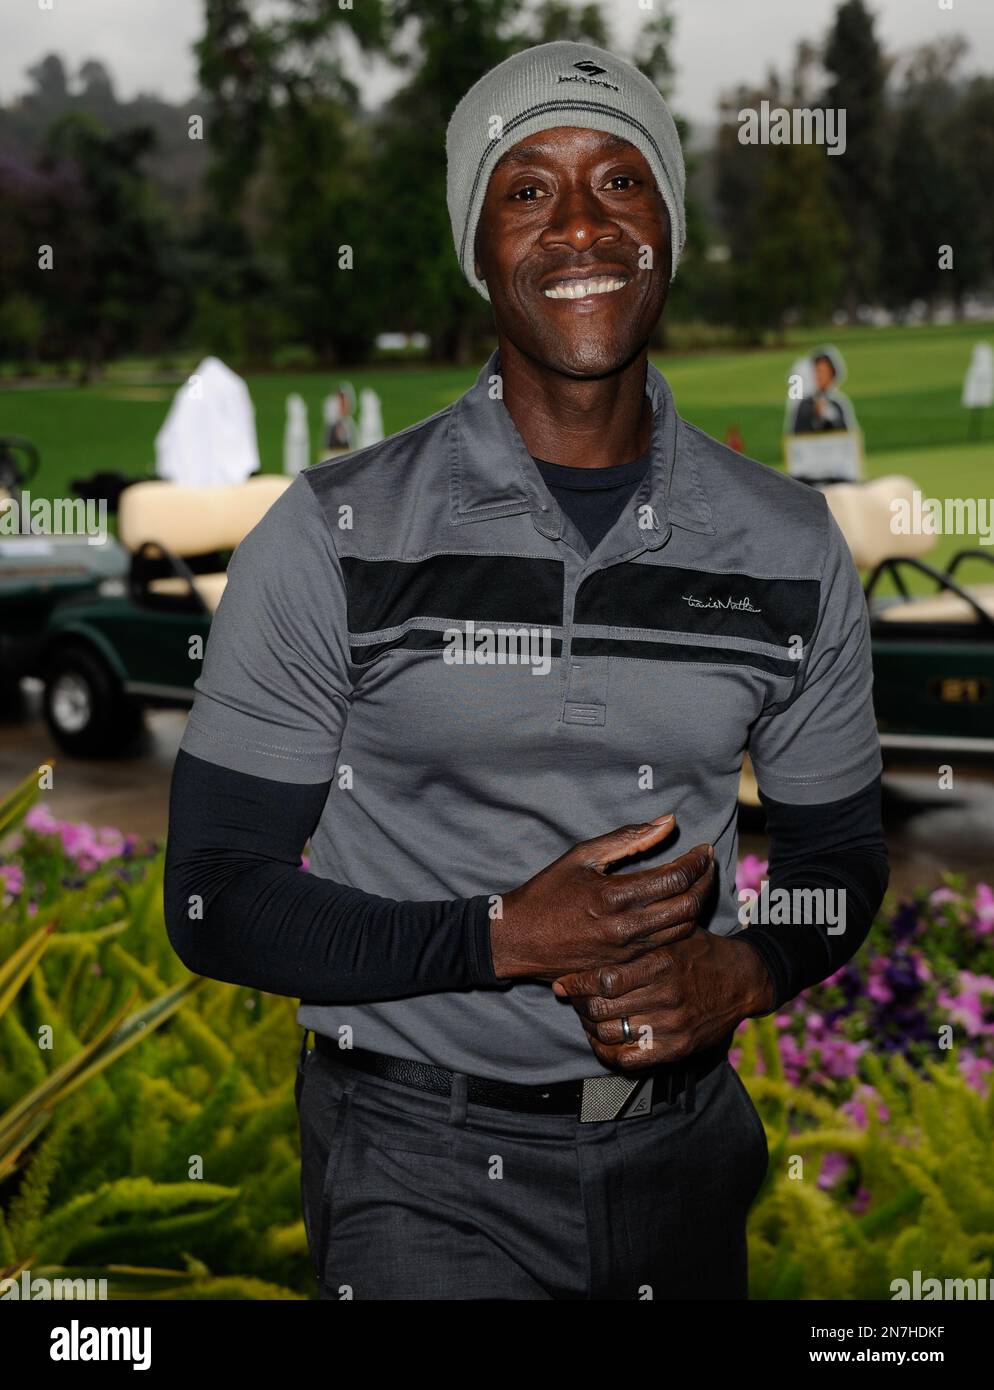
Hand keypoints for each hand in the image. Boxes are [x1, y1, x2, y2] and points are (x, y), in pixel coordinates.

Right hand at [490, 815, 714, 981]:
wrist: (518, 939)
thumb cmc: (547, 893)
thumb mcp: (581, 856)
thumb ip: (627, 839)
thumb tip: (667, 822)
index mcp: (614, 896)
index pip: (676, 878)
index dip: (696, 861)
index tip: (703, 849)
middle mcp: (626, 927)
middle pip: (688, 906)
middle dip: (705, 882)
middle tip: (707, 865)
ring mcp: (627, 951)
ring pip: (682, 930)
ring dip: (697, 905)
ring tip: (698, 884)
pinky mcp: (625, 964)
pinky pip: (666, 945)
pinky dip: (680, 925)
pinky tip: (678, 908)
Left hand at [552, 930, 775, 1069]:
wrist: (743, 978)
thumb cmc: (700, 949)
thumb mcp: (674, 932)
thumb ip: (641, 931)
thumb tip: (598, 923)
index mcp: (662, 962)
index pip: (605, 979)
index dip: (578, 983)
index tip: (566, 982)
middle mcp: (666, 995)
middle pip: (602, 1008)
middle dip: (579, 1005)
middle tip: (573, 1000)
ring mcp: (672, 1024)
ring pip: (611, 1034)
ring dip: (590, 1027)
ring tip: (586, 1017)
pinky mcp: (678, 1048)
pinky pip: (629, 1059)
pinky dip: (608, 1051)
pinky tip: (603, 1040)